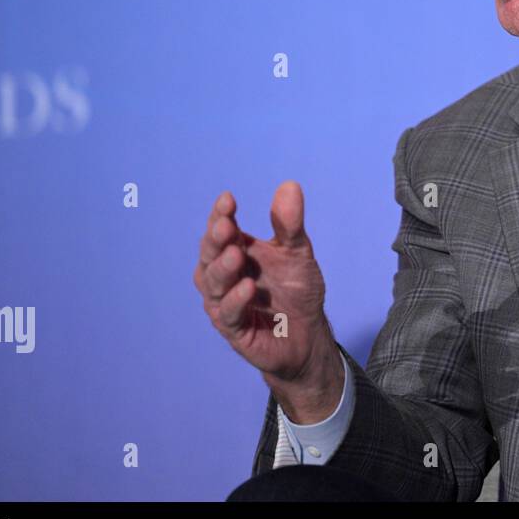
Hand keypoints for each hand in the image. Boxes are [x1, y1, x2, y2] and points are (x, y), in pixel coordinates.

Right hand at [194, 182, 340, 414]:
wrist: (308, 333)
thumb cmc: (296, 289)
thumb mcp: (298, 253)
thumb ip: (290, 224)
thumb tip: (290, 185)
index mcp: (236, 251)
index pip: (221, 229)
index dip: (220, 214)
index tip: (228, 199)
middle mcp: (225, 276)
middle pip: (210, 254)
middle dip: (216, 240)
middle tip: (226, 225)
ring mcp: (226, 302)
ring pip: (213, 284)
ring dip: (223, 269)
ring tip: (236, 255)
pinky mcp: (234, 330)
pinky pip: (228, 315)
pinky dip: (236, 300)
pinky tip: (248, 288)